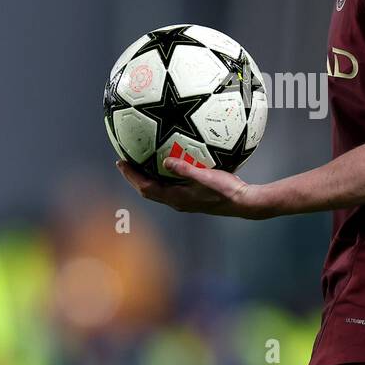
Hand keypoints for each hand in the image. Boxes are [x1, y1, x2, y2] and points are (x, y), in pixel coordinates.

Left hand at [115, 158, 270, 218]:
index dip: (131, 176)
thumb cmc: (226, 190)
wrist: (243, 203)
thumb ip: (185, 169)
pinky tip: (168, 165)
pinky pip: (169, 186)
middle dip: (134, 177)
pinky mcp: (192, 197)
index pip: (145, 188)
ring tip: (141, 163)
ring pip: (158, 190)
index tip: (120, 162)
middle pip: (147, 190)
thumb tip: (165, 161)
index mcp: (176, 197)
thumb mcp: (206, 176)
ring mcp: (184, 200)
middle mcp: (177, 201)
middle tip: (125, 162)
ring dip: (146, 177)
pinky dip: (161, 176)